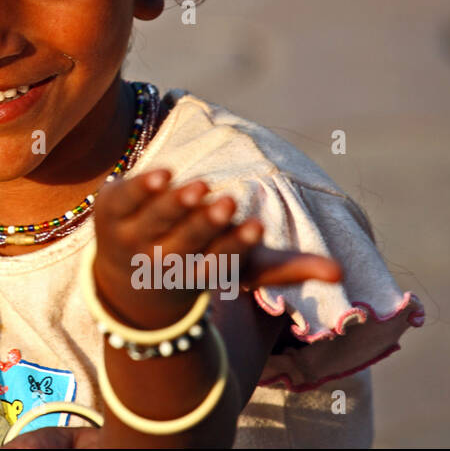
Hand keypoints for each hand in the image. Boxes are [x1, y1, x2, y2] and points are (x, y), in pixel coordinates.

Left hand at [90, 168, 342, 330]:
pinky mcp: (109, 215)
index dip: (235, 245)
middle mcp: (159, 263)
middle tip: (228, 201)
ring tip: (197, 186)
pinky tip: (162, 173)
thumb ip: (288, 267)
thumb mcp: (241, 269)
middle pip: (184, 243)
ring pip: (153, 221)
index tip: (255, 227)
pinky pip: (124, 202)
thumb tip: (340, 273)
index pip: (218, 263)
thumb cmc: (199, 263)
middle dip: (205, 224)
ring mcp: (130, 240)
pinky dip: (140, 189)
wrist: (128, 277)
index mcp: (196, 276)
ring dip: (173, 205)